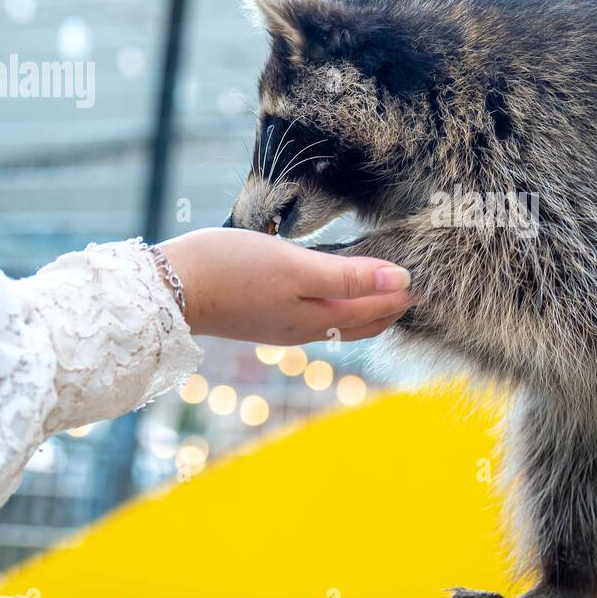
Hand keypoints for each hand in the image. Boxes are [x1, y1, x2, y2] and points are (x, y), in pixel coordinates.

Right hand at [158, 228, 414, 344]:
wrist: (167, 289)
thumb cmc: (231, 271)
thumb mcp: (296, 267)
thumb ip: (349, 277)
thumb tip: (401, 281)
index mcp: (317, 320)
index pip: (375, 312)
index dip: (403, 297)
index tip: (429, 281)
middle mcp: (304, 330)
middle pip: (361, 324)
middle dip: (391, 309)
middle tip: (417, 291)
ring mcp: (282, 325)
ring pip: (338, 322)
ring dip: (366, 309)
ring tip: (385, 292)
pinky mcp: (263, 316)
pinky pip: (316, 316)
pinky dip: (338, 306)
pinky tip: (334, 291)